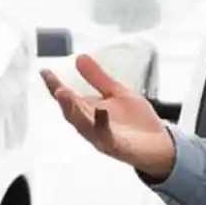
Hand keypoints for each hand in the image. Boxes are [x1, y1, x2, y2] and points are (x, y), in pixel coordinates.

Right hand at [40, 55, 176, 179]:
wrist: (160, 143)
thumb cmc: (136, 121)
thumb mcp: (117, 92)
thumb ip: (98, 78)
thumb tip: (79, 58)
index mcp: (89, 112)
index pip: (69, 98)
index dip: (55, 86)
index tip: (45, 72)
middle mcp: (92, 126)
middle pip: (73, 113)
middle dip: (63, 101)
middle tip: (55, 87)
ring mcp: (103, 137)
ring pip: (84, 126)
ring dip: (74, 112)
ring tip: (65, 96)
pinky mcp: (118, 146)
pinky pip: (106, 137)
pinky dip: (101, 125)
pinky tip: (100, 111)